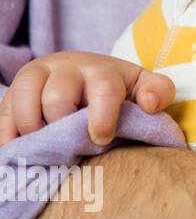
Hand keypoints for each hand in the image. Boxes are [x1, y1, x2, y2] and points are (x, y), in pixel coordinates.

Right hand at [0, 51, 175, 145]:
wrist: (83, 75)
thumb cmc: (119, 91)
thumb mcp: (144, 87)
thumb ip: (158, 92)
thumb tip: (150, 104)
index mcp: (102, 70)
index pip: (103, 90)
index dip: (102, 118)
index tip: (101, 140)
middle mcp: (65, 68)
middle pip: (57, 98)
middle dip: (64, 126)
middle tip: (72, 145)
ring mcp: (35, 77)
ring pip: (22, 100)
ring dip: (33, 129)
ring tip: (46, 146)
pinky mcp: (12, 92)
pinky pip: (2, 114)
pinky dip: (7, 135)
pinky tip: (17, 150)